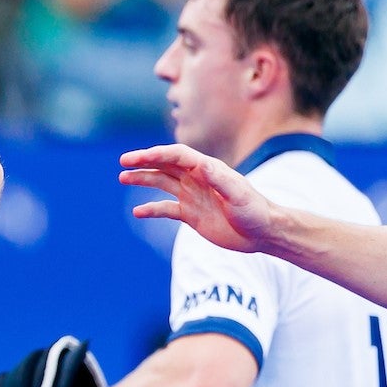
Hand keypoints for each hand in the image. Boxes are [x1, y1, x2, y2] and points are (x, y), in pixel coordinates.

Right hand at [120, 145, 277, 252]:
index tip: (136, 158)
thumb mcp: (238, 194)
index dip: (156, 154)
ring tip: (122, 177)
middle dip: (144, 162)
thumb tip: (199, 165)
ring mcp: (192, 196)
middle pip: (165, 165)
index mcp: (207, 169)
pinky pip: (167, 209)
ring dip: (143, 179)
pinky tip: (138, 212)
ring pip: (162, 183)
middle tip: (123, 162)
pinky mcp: (191, 214)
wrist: (263, 232)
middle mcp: (197, 179)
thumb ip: (219, 179)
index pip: (176, 156)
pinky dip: (152, 209)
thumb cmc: (254, 210)